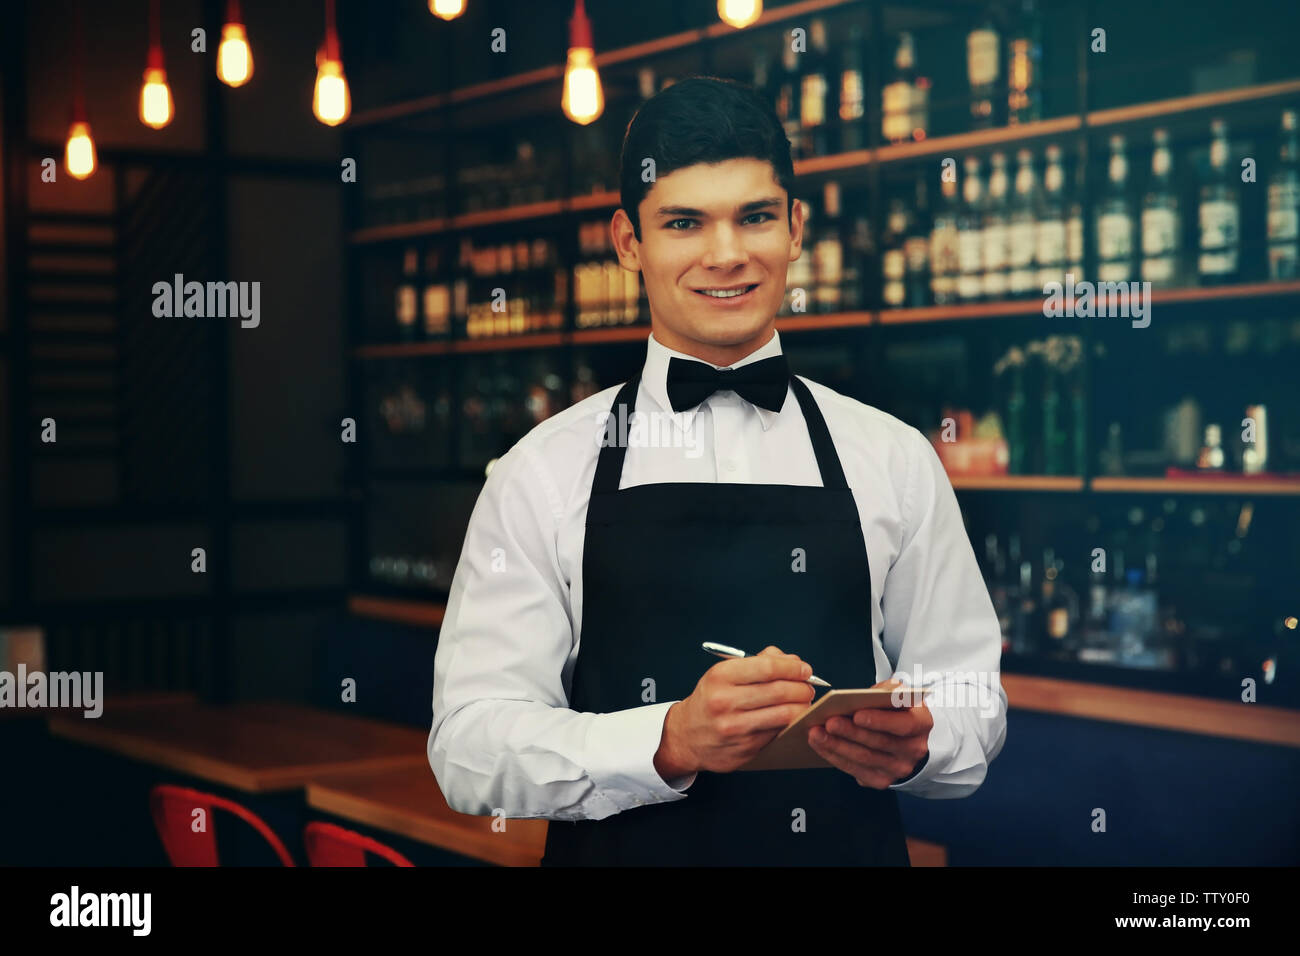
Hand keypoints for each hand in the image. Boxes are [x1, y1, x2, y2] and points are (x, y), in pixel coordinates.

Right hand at [655, 646, 816, 776]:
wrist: (686, 736)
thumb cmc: (711, 699)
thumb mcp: (725, 673)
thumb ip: (759, 662)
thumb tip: (793, 661)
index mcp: (720, 677)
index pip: (768, 668)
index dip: (793, 668)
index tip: (805, 669)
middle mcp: (725, 702)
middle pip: (780, 691)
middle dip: (802, 688)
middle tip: (809, 687)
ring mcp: (735, 728)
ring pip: (784, 715)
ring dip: (802, 707)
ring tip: (804, 702)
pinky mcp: (744, 749)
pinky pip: (778, 733)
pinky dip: (790, 724)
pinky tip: (791, 718)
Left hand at [807, 679, 931, 788]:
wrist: (904, 737)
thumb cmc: (896, 709)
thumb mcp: (897, 694)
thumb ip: (887, 691)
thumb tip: (867, 695)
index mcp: (921, 724)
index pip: (903, 724)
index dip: (879, 720)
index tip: (857, 714)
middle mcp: (914, 750)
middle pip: (879, 743)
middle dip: (851, 732)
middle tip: (828, 722)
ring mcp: (899, 768)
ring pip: (864, 758)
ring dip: (837, 746)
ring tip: (816, 733)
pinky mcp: (882, 780)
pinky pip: (855, 770)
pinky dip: (835, 757)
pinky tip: (820, 745)